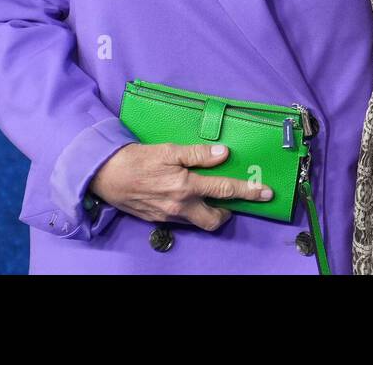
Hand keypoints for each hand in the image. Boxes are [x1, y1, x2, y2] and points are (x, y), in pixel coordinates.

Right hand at [89, 142, 273, 230]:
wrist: (106, 175)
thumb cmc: (138, 159)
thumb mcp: (169, 150)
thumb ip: (197, 154)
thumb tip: (223, 154)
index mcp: (185, 186)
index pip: (224, 189)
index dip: (248, 191)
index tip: (266, 193)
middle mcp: (180, 206)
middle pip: (214, 220)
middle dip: (228, 213)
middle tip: (233, 202)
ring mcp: (169, 216)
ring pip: (198, 222)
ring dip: (209, 213)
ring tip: (210, 199)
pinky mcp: (158, 220)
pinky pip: (182, 220)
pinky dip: (191, 211)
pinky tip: (187, 198)